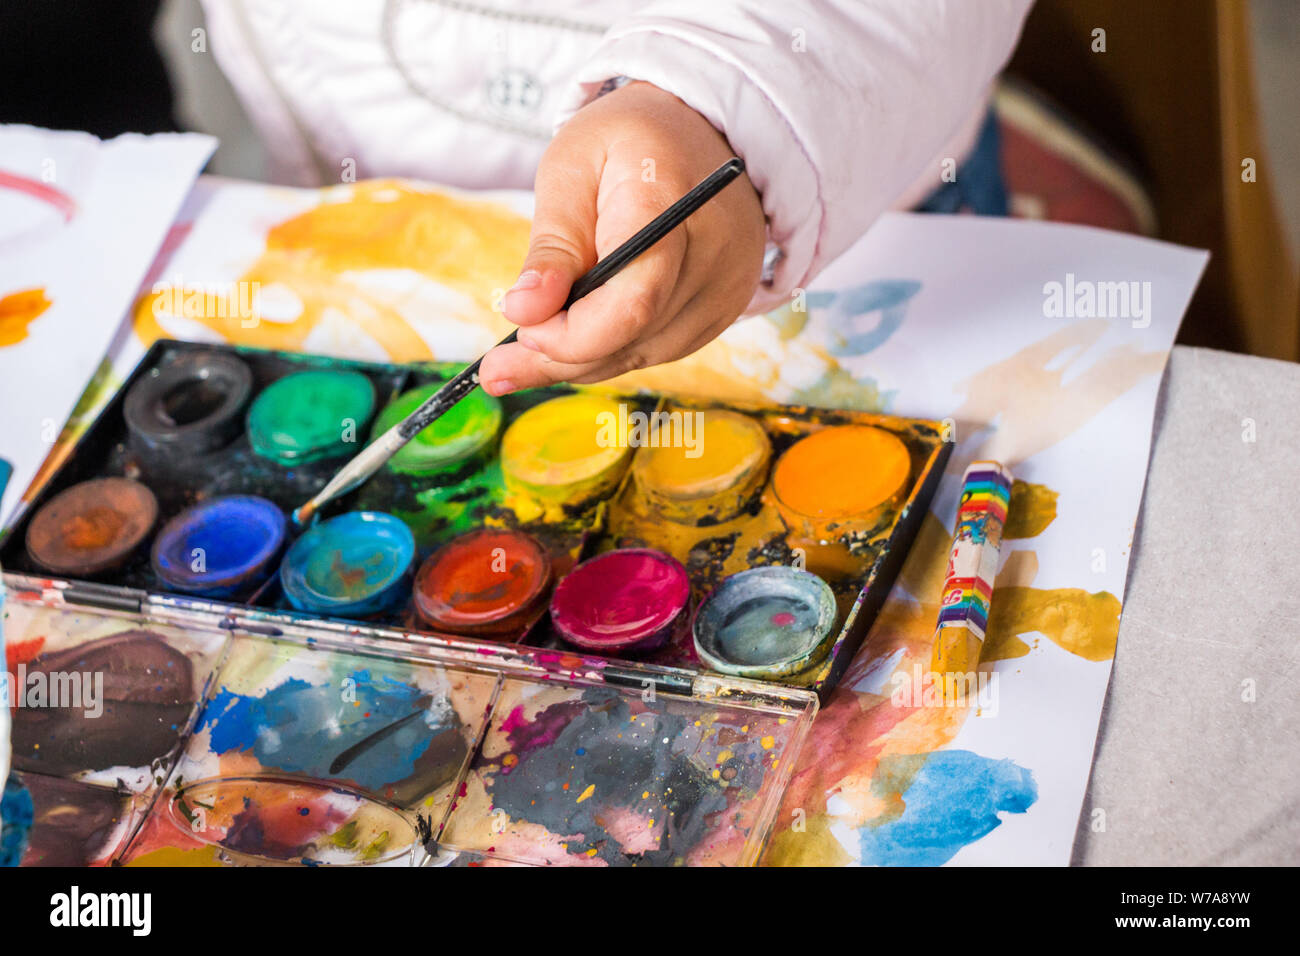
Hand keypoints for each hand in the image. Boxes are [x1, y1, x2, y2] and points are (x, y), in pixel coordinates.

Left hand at [478, 81, 765, 394]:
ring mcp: (725, 288)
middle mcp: (712, 256)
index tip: (520, 328)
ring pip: (641, 353)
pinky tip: (575, 338)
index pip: (631, 301)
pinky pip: (658, 348)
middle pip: (631, 336)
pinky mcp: (724, 308)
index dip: (572, 335)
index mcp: (670, 205)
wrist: (702, 131)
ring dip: (580, 360)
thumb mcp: (571, 168)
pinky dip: (611, 349)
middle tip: (497, 368)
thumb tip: (523, 313)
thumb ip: (551, 245)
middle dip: (559, 357)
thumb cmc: (628, 141)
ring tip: (522, 356)